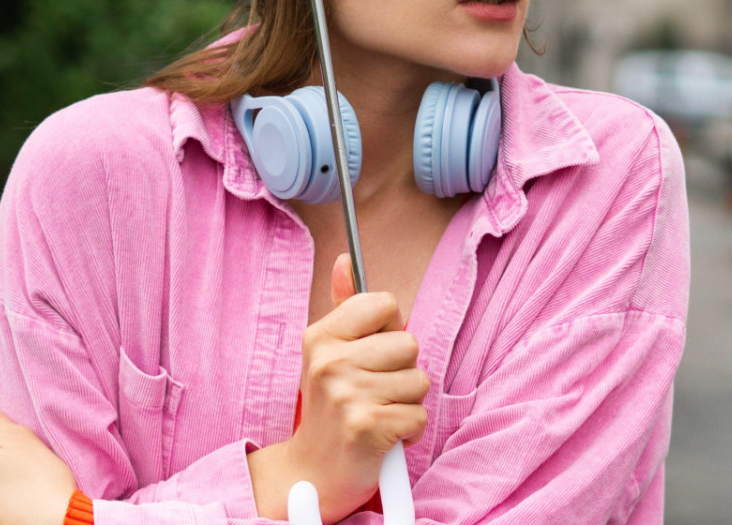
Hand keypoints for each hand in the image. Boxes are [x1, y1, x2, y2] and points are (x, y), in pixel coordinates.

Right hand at [249, 255, 428, 522]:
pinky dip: (408, 430)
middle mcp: (330, 361)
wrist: (312, 471)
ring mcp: (346, 394)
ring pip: (419, 380)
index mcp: (320, 336)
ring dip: (406, 402)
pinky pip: (419, 415)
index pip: (383, 304)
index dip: (389, 329)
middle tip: (373, 391)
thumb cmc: (329, 407)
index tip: (372, 352)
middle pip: (409, 343)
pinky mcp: (367, 426)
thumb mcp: (328, 353)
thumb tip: (345, 259)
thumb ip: (344, 307)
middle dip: (401, 370)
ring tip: (378, 412)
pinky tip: (384, 434)